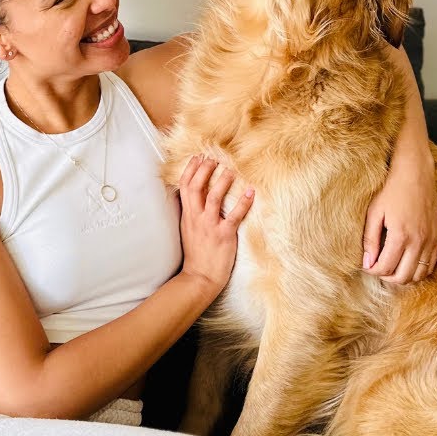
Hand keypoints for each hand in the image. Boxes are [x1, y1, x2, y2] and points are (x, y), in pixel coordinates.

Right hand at [177, 155, 253, 293]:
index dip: (191, 169)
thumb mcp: (188, 230)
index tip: (198, 157)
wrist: (199, 278)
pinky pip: (234, 216)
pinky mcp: (224, 236)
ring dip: (222, 181)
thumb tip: (197, 197)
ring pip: (213, 197)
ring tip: (230, 169)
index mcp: (187, 216)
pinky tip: (251, 192)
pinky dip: (243, 203)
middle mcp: (196, 218)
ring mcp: (209, 226)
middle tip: (213, 157)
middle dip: (204, 170)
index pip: (185, 187)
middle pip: (195, 187)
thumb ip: (192, 213)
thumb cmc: (197, 255)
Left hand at [361, 150, 436, 283]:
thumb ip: (370, 240)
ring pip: (419, 275)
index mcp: (400, 236)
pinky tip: (407, 261)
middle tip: (377, 267)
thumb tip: (367, 263)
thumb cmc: (392, 190)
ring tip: (392, 266)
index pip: (385, 268)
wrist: (416, 174)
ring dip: (403, 276)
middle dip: (386, 277)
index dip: (372, 271)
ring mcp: (431, 241)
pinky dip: (418, 270)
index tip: (366, 265)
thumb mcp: (374, 213)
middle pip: (402, 277)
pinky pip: (431, 265)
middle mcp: (418, 241)